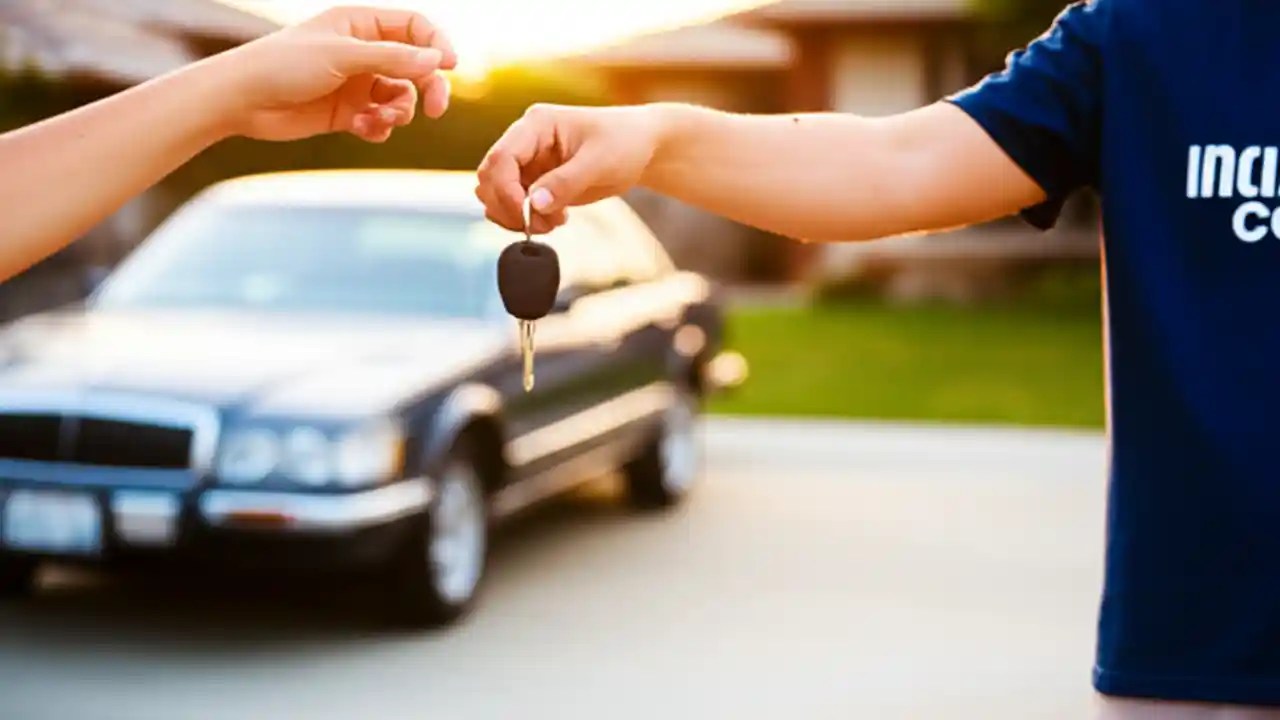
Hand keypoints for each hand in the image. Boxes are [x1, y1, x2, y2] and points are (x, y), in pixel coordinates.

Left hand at [218, 6, 456, 142]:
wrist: (242, 100)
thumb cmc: (284, 65)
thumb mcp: (342, 56)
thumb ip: (392, 58)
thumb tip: (438, 60)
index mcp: (361, 24)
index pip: (415, 27)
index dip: (436, 44)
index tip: (449, 66)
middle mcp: (363, 52)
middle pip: (416, 66)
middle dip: (428, 88)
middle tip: (435, 110)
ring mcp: (357, 83)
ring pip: (401, 98)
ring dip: (398, 113)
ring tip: (378, 120)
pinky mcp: (349, 112)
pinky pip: (381, 121)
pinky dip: (378, 128)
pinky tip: (359, 129)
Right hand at [476, 104, 666, 232]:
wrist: (642, 147)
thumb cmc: (625, 142)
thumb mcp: (600, 162)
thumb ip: (565, 182)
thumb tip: (533, 204)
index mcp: (536, 125)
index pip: (501, 158)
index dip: (506, 191)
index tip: (527, 215)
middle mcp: (525, 141)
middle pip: (489, 178)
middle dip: (508, 207)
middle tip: (542, 224)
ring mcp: (528, 162)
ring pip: (496, 195)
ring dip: (515, 216)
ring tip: (554, 222)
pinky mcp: (535, 182)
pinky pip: (513, 205)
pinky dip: (525, 219)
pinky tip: (555, 219)